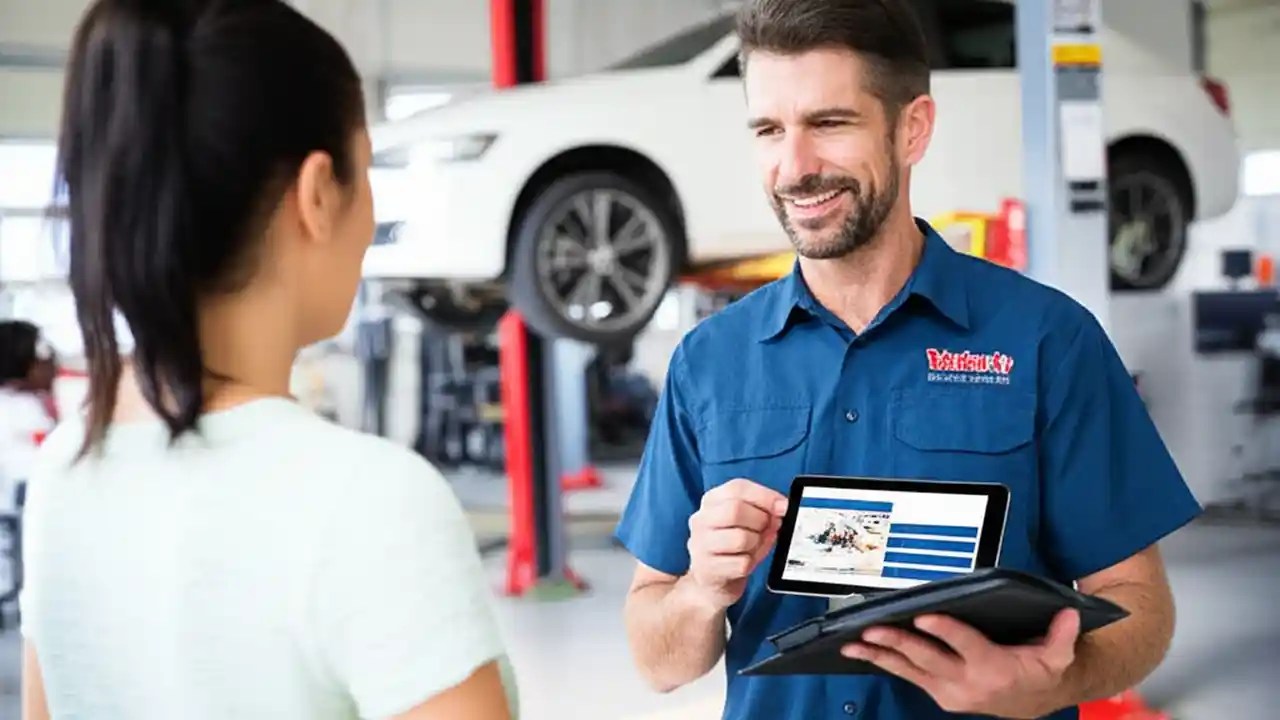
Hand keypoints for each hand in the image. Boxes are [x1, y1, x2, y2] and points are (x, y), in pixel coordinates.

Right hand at [685, 478, 787, 609]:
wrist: (711, 581)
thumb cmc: (732, 546)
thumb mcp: (745, 521)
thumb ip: (762, 510)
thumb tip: (781, 507)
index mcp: (711, 501)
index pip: (737, 488)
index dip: (765, 496)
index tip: (783, 506)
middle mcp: (701, 520)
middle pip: (735, 510)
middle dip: (761, 520)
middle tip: (768, 528)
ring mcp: (701, 545)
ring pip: (740, 538)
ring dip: (756, 544)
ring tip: (753, 547)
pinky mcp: (707, 569)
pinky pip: (742, 564)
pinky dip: (751, 564)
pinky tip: (744, 563)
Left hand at [841, 608, 1081, 718]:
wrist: (1032, 705)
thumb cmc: (1040, 673)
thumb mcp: (1058, 656)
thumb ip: (1062, 635)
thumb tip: (1069, 612)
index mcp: (994, 668)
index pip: (965, 645)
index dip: (945, 631)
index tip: (925, 616)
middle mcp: (967, 683)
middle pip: (927, 658)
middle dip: (898, 642)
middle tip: (873, 628)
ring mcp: (949, 691)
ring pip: (909, 670)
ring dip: (879, 655)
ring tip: (853, 643)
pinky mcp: (938, 693)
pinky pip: (907, 675)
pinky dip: (885, 662)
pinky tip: (864, 651)